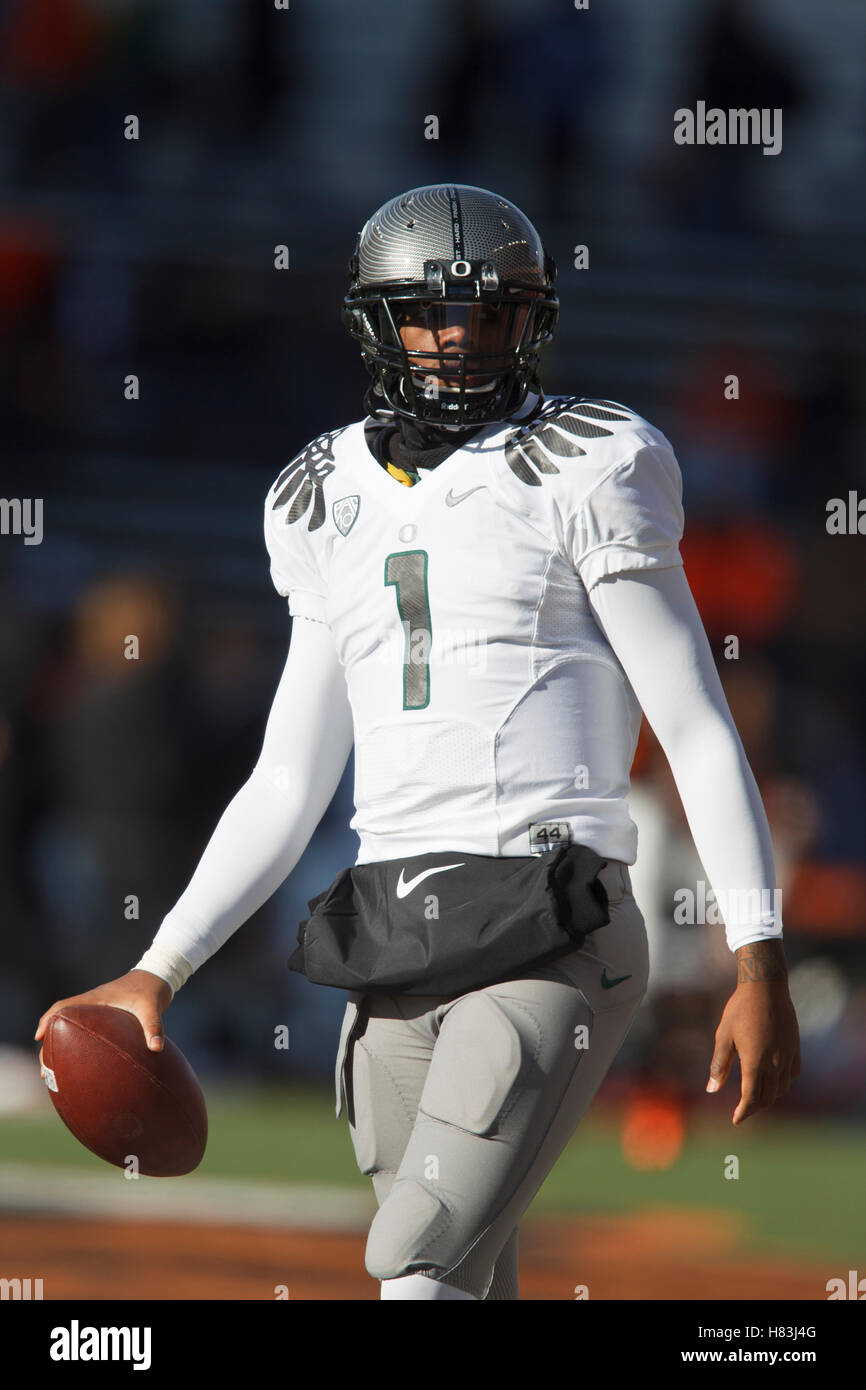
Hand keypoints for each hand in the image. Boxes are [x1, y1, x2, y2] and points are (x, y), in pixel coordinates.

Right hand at [35, 970, 172, 1055]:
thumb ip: (154, 1026)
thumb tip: (156, 1049)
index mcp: (96, 999)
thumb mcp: (153, 1007)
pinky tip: (83, 1062)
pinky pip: (86, 1028)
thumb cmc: (152, 989)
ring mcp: (98, 1009)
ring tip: (58, 1070)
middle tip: (45, 1065)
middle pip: (62, 1020)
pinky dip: (79, 1043)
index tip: (39, 1038)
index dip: (48, 1020)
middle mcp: (93, 1003)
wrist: (159, 976)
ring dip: (62, 1042)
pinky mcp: (106, 1015)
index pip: (64, 1007)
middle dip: (50, 1040)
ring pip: (72, 1024)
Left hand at [706, 940, 799, 1124]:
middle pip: (767, 1097)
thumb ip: (719, 1065)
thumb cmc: (739, 1009)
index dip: (743, 1111)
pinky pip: (792, 1075)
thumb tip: (711, 1090)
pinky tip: (774, 1082)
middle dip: (754, 1107)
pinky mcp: (795, 1047)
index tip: (736, 1120)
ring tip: (756, 1098)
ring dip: (769, 1097)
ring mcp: (787, 1055)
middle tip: (743, 1111)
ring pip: (781, 1088)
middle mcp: (774, 1062)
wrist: (765, 987)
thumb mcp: (723, 1036)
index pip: (751, 1097)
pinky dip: (782, 1084)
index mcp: (755, 1061)